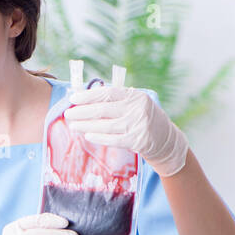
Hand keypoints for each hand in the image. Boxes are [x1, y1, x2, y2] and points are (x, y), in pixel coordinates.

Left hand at [61, 86, 188, 177]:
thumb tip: (86, 100)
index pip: (107, 93)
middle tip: (68, 114)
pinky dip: (98, 137)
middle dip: (82, 111)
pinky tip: (87, 135)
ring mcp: (138, 125)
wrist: (167, 140)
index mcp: (135, 96)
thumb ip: (116, 101)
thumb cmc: (144, 119)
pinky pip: (113, 139)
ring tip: (73, 125)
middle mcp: (137, 108)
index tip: (73, 99)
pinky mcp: (138, 141)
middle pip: (103, 109)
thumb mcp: (135, 104)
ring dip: (86, 125)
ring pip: (105, 125)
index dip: (88, 96)